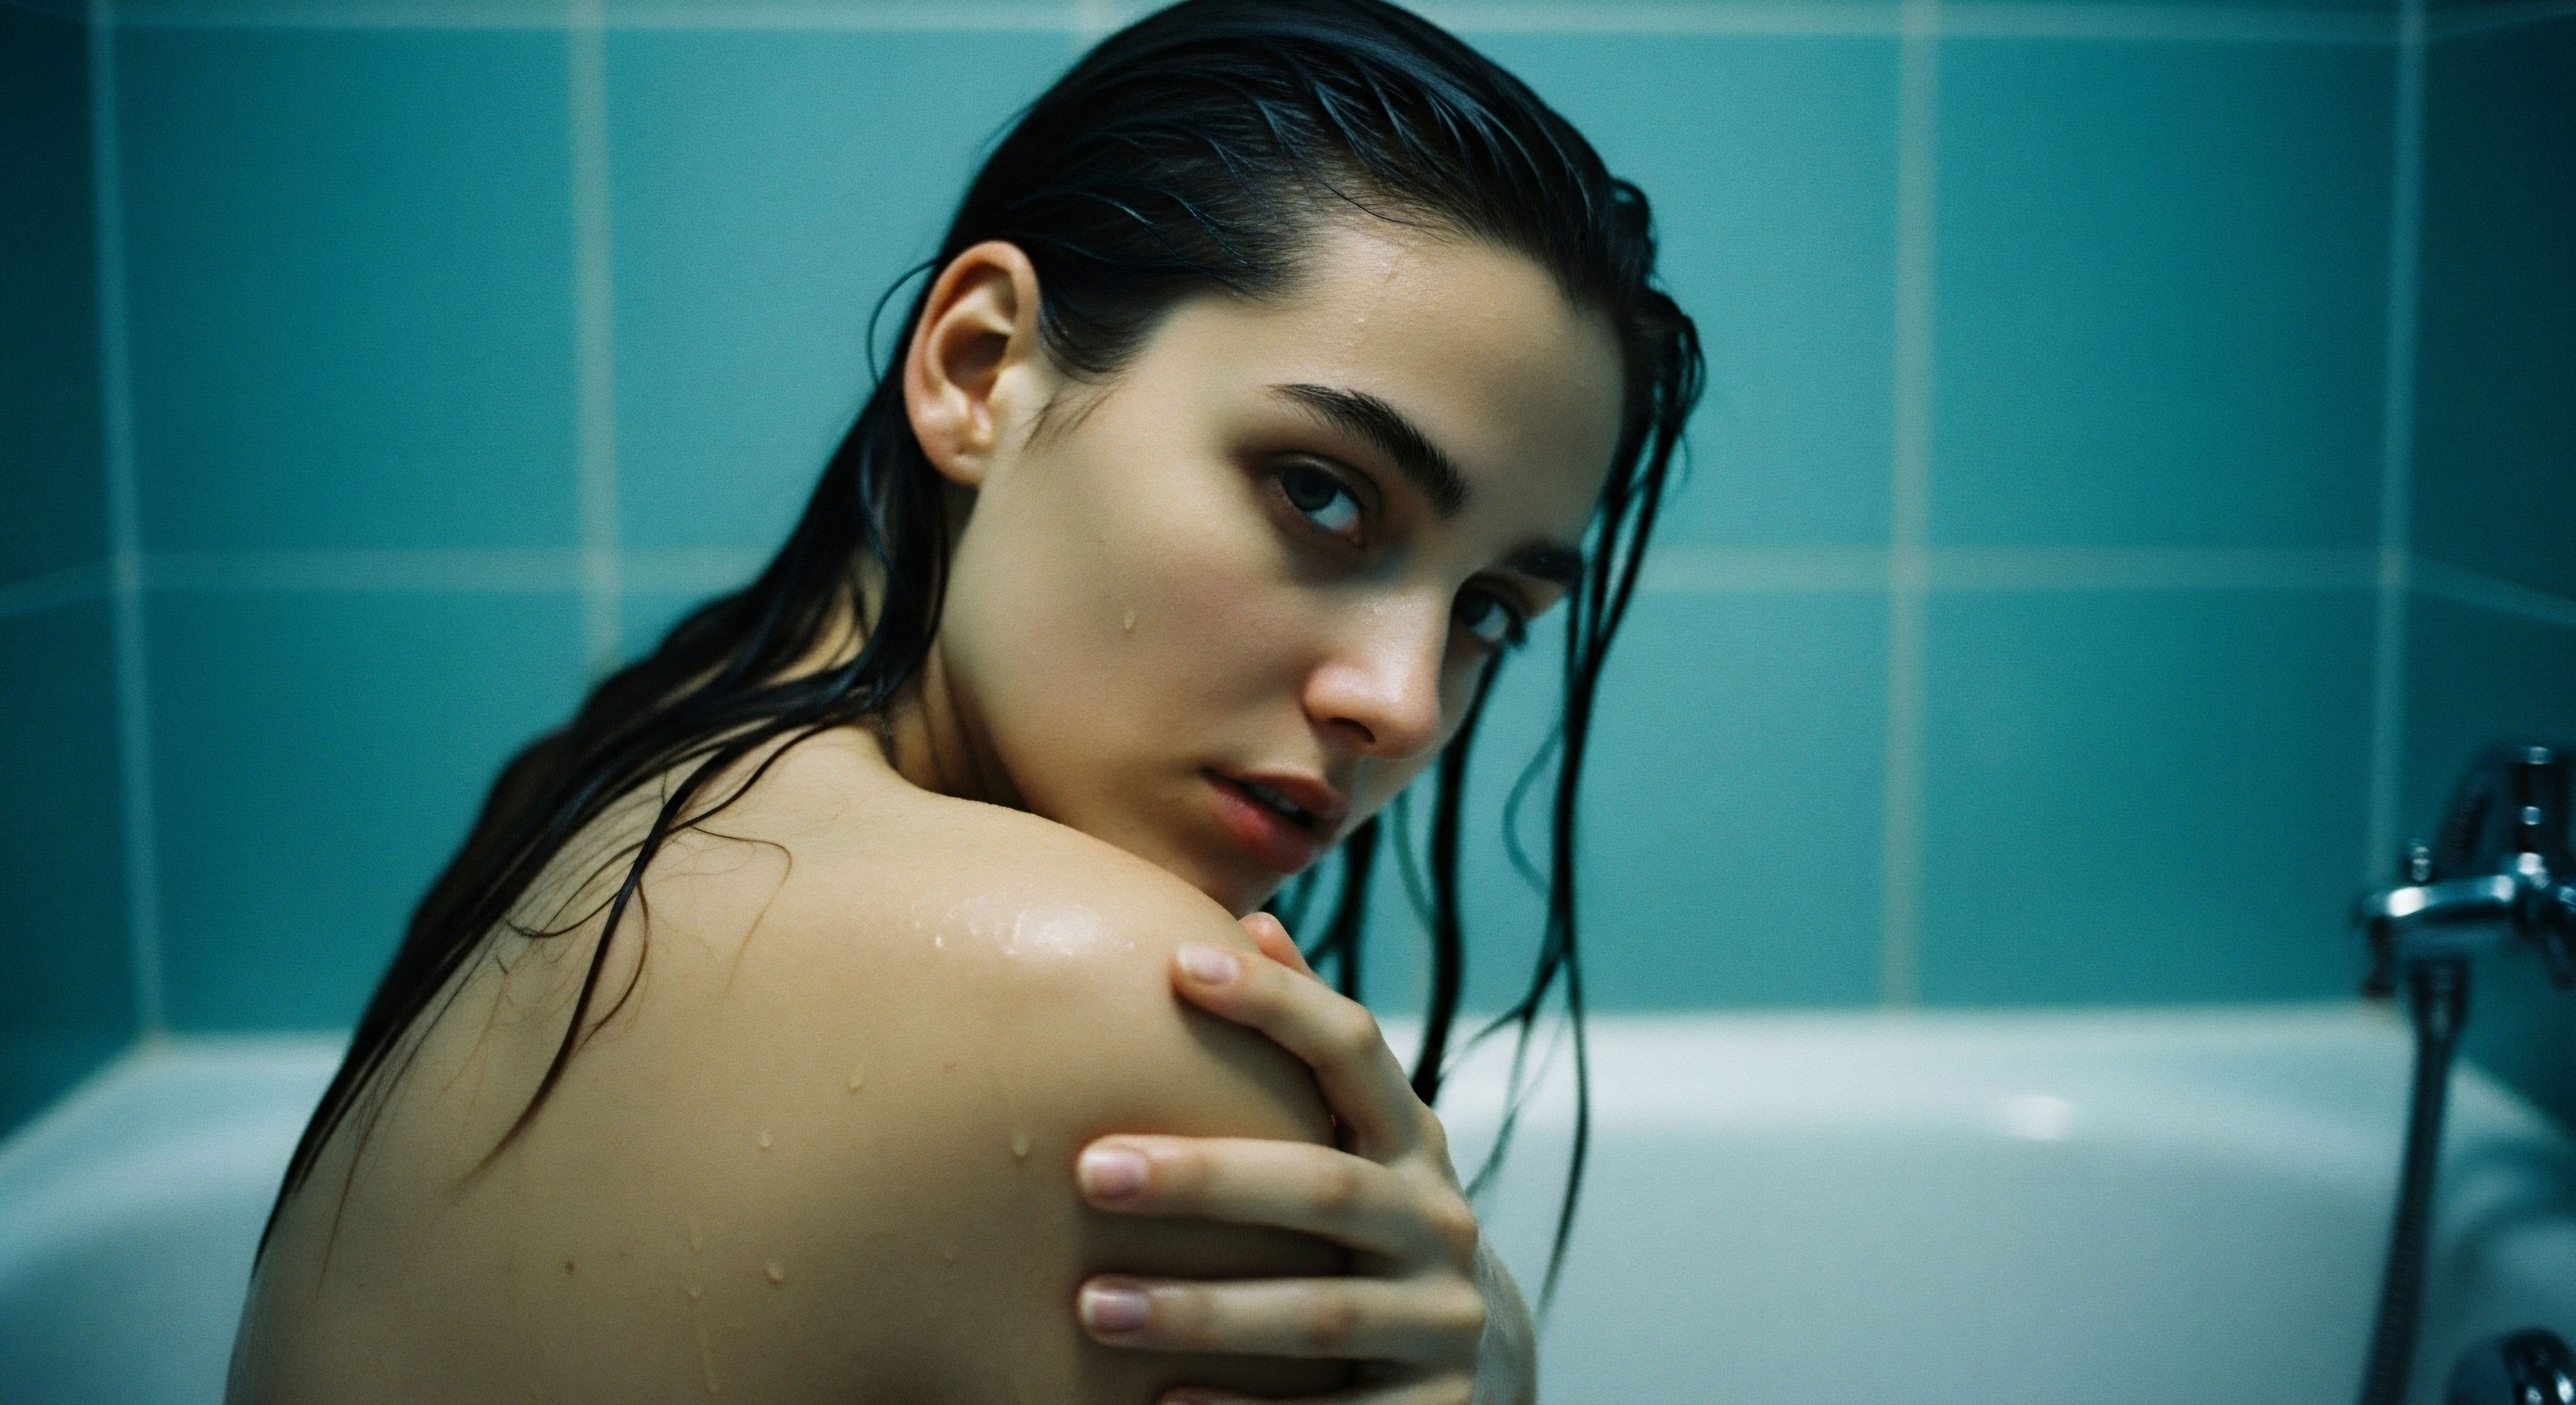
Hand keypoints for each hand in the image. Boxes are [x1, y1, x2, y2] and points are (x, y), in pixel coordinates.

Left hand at [1072, 913, 1535, 1404]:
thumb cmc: (1367, 1228)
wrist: (1465, 1376)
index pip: (1355, 1050)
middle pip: (1322, 1189)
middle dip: (1203, 1179)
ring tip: (1093, 1305)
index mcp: (1413, 1142)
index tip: (1178, 965)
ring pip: (1318, 1315)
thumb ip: (1311, 1050)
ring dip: (1201, 1309)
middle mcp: (1439, 1224)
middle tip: (1087, 1170)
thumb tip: (1253, 924)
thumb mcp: (1360, 1139)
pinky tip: (1161, 1404)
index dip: (1275, 1004)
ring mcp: (1440, 1324)